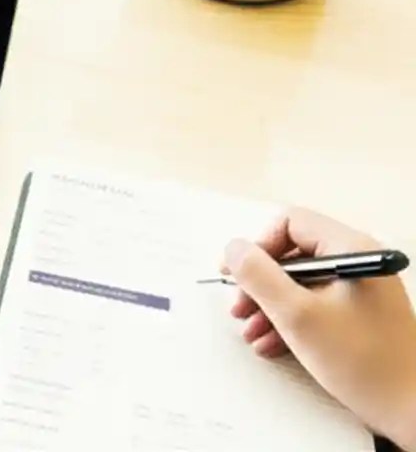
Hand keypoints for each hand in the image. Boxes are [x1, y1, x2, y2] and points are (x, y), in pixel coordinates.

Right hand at [224, 208, 415, 448]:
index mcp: (351, 249)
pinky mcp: (359, 313)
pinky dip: (289, 320)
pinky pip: (314, 303)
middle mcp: (358, 262)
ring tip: (251, 331)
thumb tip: (234, 248)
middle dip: (260, 282)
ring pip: (300, 282)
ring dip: (269, 305)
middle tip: (240, 306)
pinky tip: (271, 343)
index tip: (238, 273)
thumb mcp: (297, 314)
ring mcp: (360, 288)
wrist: (407, 408)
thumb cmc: (362, 361)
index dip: (258, 246)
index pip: (291, 223)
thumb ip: (259, 276)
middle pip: (293, 253)